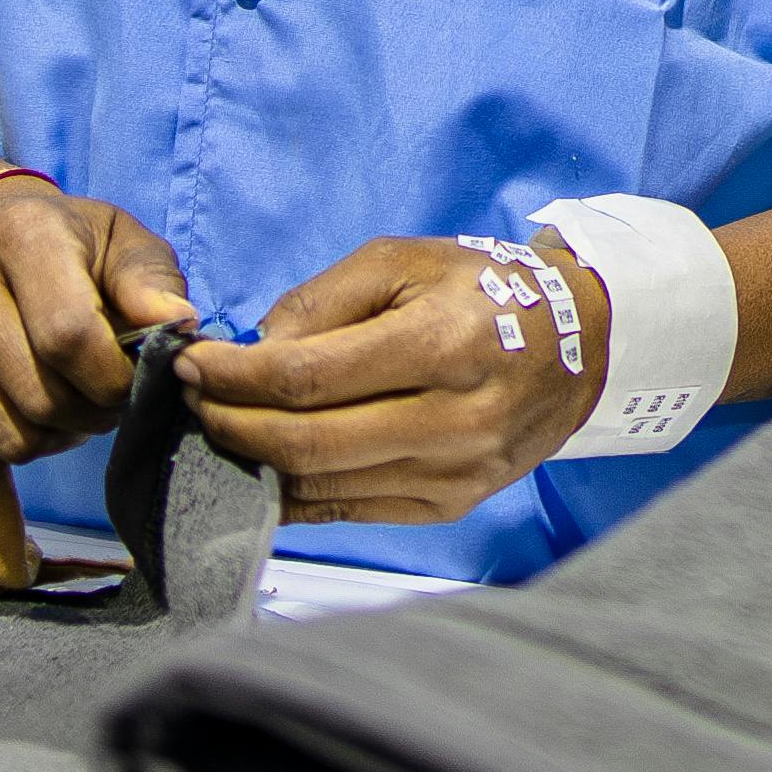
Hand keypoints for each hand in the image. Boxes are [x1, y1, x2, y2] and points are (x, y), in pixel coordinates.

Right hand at [0, 175, 197, 474]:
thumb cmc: (68, 250)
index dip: (113, 380)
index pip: (71, 338)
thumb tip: (177, 324)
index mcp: (21, 229)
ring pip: (2, 435)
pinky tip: (13, 414)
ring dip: (48, 439)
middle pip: (39, 398)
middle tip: (95, 397)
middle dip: (87, 415)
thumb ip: (153, 283)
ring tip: (59, 402)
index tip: (126, 380)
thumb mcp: (123, 244)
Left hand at [177, 233, 605, 523]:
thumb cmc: (481, 291)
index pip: (308, 377)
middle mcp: (453, 419)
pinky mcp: (451, 505)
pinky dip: (295, 493)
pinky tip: (265, 466)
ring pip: (322, 484)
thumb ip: (322, 301)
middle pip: (306, 442)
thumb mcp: (404, 261)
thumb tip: (254, 353)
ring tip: (221, 427)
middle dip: (230, 423)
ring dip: (254, 460)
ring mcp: (455, 472)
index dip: (234, 376)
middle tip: (192, 401)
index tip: (190, 363)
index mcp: (443, 343)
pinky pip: (350, 510)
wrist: (581, 346)